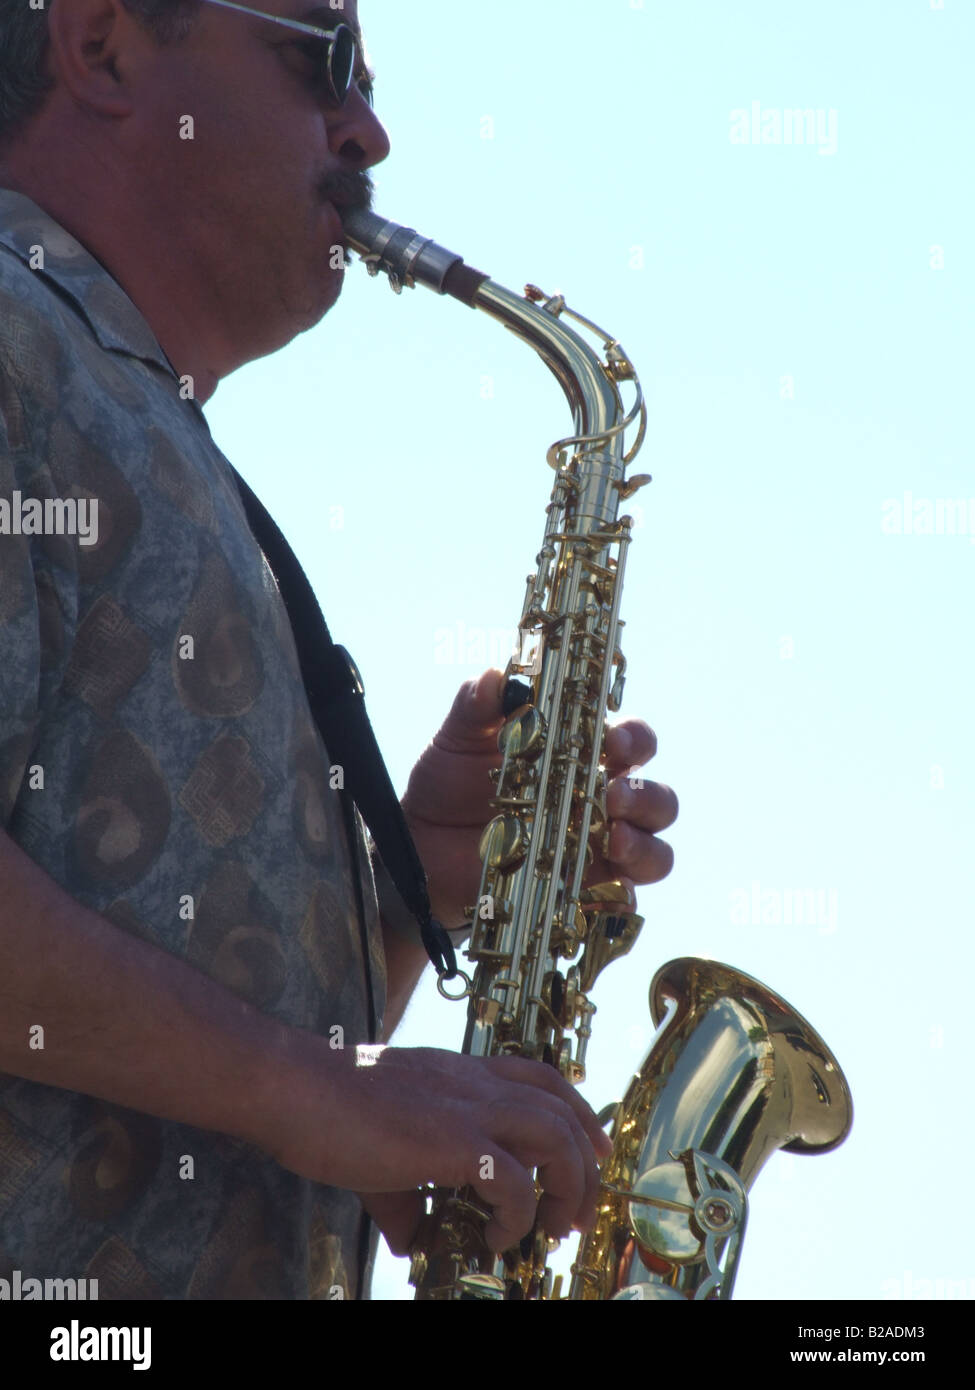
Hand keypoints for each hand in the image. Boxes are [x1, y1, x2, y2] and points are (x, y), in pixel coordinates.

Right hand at [260, 1037, 613, 1256]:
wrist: (295, 1087)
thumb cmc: (327, 1108)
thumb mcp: (381, 1144)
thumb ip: (404, 1193)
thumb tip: (410, 1241)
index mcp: (461, 1075)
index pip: (541, 1078)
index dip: (576, 1113)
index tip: (591, 1150)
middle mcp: (474, 1084)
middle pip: (562, 1110)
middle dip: (585, 1164)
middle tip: (578, 1212)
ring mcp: (467, 1108)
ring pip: (554, 1137)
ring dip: (567, 1186)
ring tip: (553, 1228)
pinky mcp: (452, 1141)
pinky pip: (513, 1181)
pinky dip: (518, 1213)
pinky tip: (496, 1235)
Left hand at [401, 669, 677, 925]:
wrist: (420, 851)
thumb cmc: (448, 785)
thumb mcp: (459, 739)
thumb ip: (477, 705)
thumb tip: (496, 675)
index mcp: (584, 759)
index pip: (635, 742)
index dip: (636, 739)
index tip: (613, 740)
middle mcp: (602, 805)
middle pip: (658, 799)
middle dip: (647, 797)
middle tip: (612, 796)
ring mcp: (596, 854)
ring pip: (655, 854)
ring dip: (643, 847)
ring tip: (610, 840)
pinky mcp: (582, 896)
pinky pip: (621, 906)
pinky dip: (621, 901)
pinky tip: (598, 892)